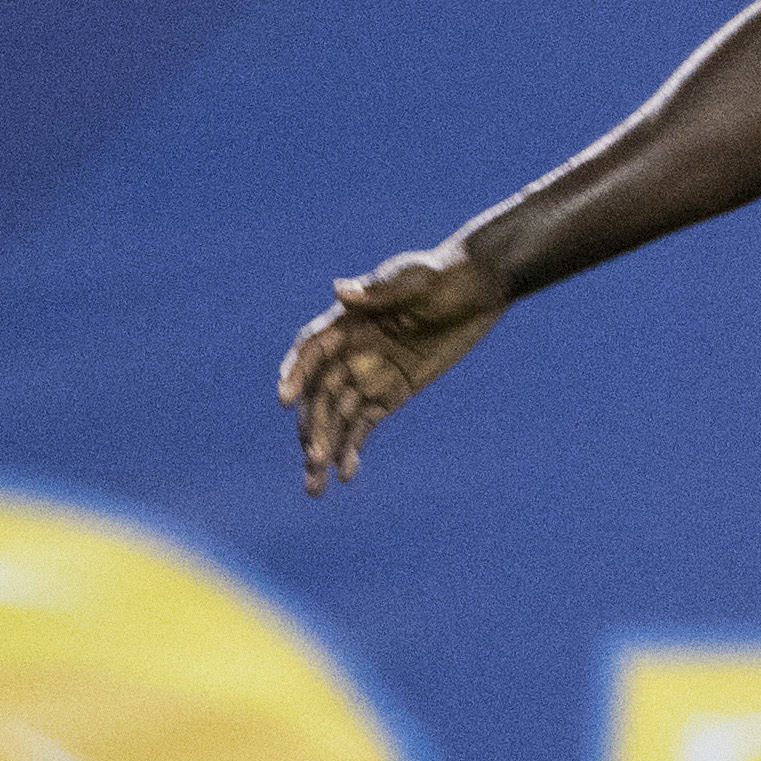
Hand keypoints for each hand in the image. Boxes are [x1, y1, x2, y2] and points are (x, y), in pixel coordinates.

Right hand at [279, 236, 508, 493]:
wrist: (475, 287)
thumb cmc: (440, 274)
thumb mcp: (413, 278)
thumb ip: (378, 289)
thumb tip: (341, 291)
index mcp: (346, 322)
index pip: (311, 352)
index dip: (295, 374)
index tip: (285, 400)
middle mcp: (349, 351)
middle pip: (319, 395)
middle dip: (312, 428)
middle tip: (312, 459)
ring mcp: (368, 375)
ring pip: (337, 417)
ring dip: (324, 449)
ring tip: (315, 487)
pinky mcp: (391, 393)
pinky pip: (364, 424)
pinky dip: (352, 448)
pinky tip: (346, 475)